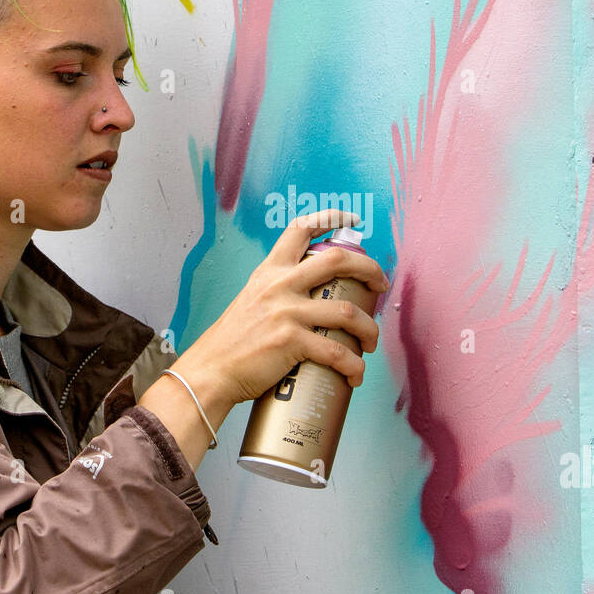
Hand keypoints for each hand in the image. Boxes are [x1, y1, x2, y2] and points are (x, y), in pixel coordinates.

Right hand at [173, 209, 389, 410]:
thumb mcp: (252, 300)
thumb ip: (278, 293)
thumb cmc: (234, 342)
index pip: (300, 229)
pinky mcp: (291, 342)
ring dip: (369, 329)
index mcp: (270, 271)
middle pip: (338, 260)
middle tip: (381, 285)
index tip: (352, 220)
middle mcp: (280, 284)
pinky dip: (354, 366)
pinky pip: (337, 352)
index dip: (330, 217)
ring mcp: (287, 312)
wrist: (212, 371)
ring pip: (348, 311)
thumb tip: (314, 298)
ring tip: (370, 342)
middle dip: (370, 269)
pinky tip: (355, 375)